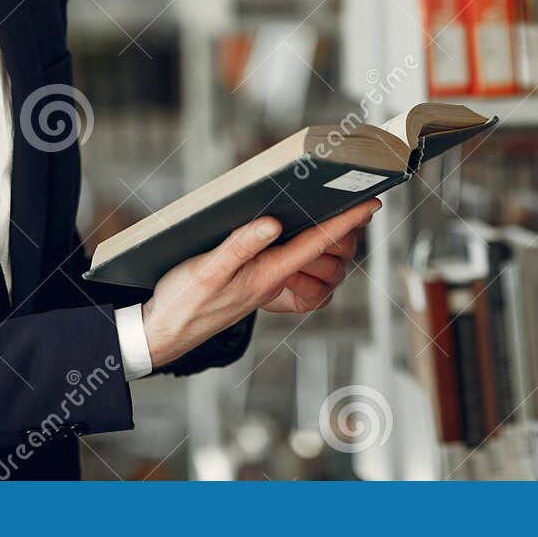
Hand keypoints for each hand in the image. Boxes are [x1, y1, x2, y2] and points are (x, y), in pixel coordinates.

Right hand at [140, 200, 379, 368]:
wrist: (165, 333)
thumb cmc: (182, 302)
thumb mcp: (206, 269)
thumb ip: (239, 246)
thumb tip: (274, 223)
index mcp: (266, 275)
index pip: (315, 244)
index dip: (345, 223)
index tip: (372, 204)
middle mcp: (273, 281)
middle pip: (324, 255)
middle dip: (344, 231)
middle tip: (356, 203)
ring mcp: (267, 286)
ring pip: (312, 263)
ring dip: (327, 241)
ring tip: (333, 215)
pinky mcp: (256, 286)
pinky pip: (294, 268)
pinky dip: (305, 252)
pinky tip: (296, 236)